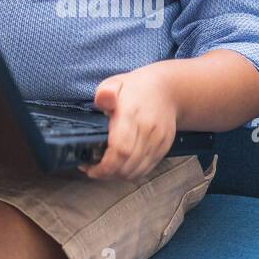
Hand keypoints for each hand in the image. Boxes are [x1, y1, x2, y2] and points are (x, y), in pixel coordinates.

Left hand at [79, 67, 178, 181]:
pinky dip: (132, 172)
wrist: (168, 90)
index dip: (105, 166)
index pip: (120, 150)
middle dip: (108, 174)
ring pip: (137, 171)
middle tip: (94, 170)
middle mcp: (148, 130)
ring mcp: (158, 141)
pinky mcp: (164, 148)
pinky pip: (147, 169)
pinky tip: (121, 166)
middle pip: (127, 165)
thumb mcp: (116, 83)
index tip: (91, 168)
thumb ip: (105, 93)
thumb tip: (102, 100)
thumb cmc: (136, 89)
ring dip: (119, 175)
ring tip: (106, 169)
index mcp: (132, 114)